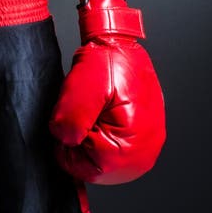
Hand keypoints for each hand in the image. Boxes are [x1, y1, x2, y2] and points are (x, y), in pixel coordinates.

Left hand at [48, 0, 165, 184]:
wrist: (120, 45)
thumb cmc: (104, 63)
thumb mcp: (81, 89)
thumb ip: (70, 121)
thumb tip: (65, 142)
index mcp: (127, 149)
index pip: (80, 167)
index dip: (67, 142)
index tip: (72, 115)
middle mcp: (142, 157)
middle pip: (92, 168)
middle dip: (80, 141)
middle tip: (85, 110)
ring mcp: (146, 152)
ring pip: (102, 162)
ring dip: (91, 139)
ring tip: (95, 110)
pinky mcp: (144, 143)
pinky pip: (115, 152)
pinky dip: (103, 136)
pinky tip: (103, 114)